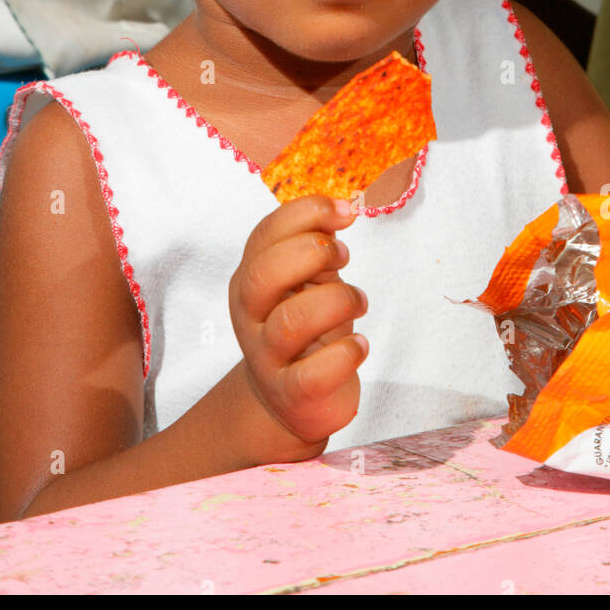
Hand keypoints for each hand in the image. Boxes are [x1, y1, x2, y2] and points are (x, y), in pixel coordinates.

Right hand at [229, 195, 367, 451]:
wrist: (290, 399)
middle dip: (312, 253)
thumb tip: (340, 211)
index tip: (347, 211)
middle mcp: (250, 316)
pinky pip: (312, 374)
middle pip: (264, 274)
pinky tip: (360, 345)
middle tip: (345, 257)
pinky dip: (345, 354)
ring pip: (289, 323)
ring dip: (336, 301)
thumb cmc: (304, 328)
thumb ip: (315, 248)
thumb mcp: (306, 282)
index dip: (307, 213)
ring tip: (359, 301)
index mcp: (249, 278)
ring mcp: (267, 356)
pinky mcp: (291, 393)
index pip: (265, 235)